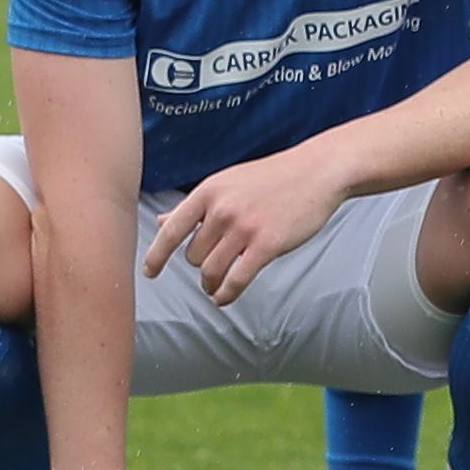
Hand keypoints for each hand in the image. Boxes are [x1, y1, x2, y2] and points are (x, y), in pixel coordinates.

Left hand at [142, 145, 352, 303]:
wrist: (318, 171)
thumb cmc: (273, 177)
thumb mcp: (228, 183)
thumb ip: (196, 206)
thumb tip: (162, 222)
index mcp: (209, 192)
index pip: (171, 231)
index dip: (156, 256)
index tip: (150, 272)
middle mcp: (222, 210)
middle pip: (193, 256)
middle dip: (201, 266)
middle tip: (212, 267)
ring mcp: (244, 228)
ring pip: (211, 271)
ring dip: (211, 284)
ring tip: (215, 287)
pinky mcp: (267, 244)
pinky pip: (236, 280)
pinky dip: (226, 294)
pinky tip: (224, 298)